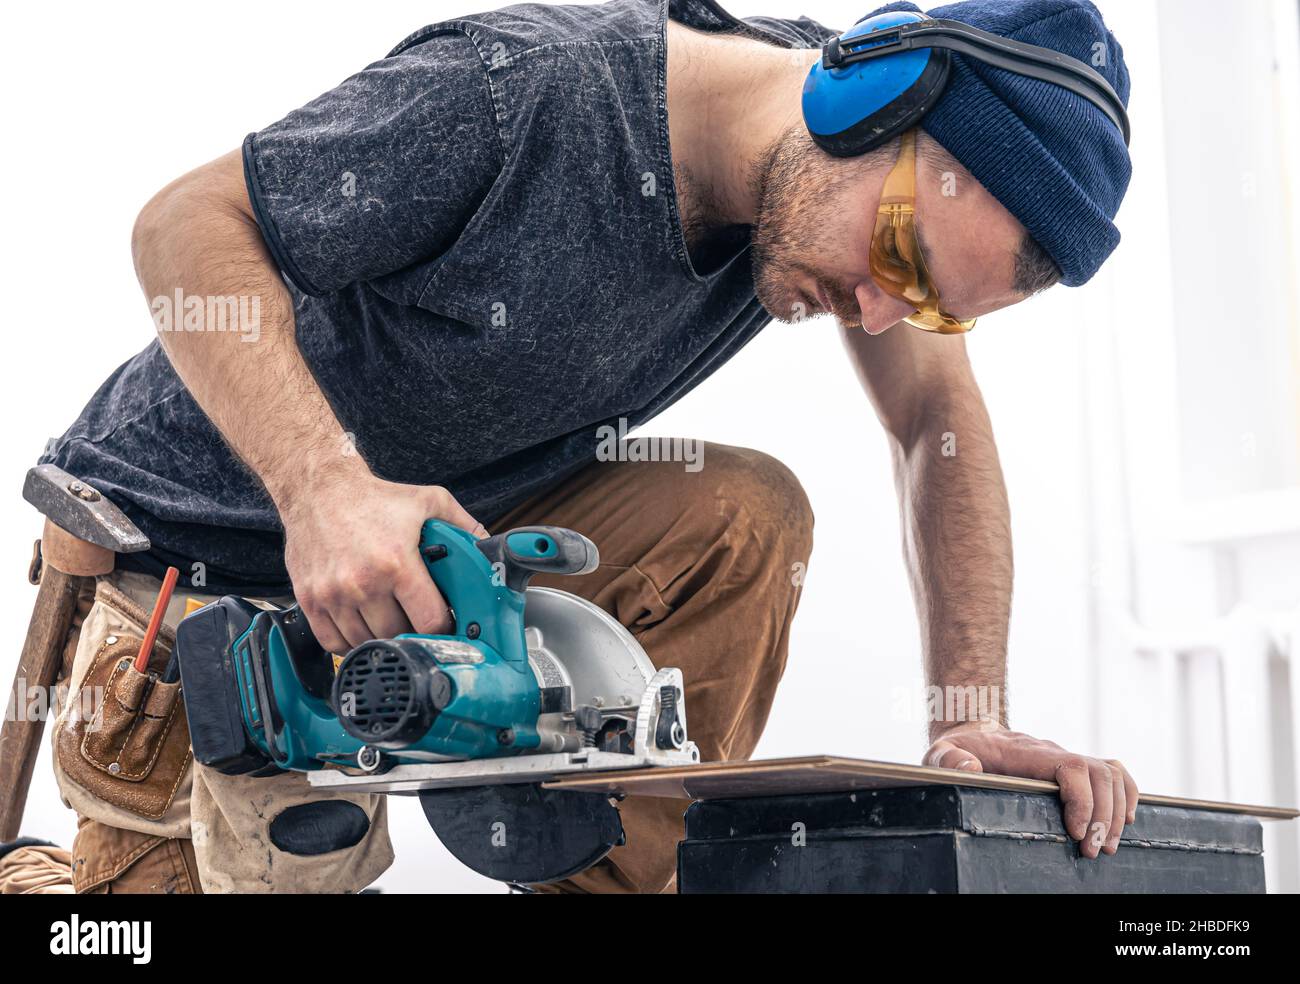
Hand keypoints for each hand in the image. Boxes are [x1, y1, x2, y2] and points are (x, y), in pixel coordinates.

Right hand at [279, 471, 486, 653]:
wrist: (318, 489)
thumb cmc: (373, 498)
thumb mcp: (427, 501)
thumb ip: (462, 524)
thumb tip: (488, 545)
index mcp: (396, 562)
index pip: (429, 621)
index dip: (442, 627)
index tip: (443, 623)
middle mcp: (363, 583)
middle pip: (397, 635)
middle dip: (411, 631)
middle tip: (415, 619)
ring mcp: (333, 595)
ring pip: (365, 643)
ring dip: (381, 638)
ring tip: (389, 620)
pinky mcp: (309, 600)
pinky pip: (332, 643)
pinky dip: (349, 643)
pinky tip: (361, 627)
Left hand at [923, 721, 1138, 859]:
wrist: (971, 732)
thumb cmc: (956, 749)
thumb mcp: (940, 753)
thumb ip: (949, 759)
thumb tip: (970, 768)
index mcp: (1025, 751)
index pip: (1070, 766)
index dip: (1082, 799)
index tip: (1075, 832)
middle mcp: (1052, 751)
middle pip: (1098, 773)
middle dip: (1103, 814)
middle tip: (1093, 850)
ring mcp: (1066, 756)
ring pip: (1111, 773)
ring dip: (1117, 810)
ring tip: (1106, 844)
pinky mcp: (1074, 765)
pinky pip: (1113, 771)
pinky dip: (1126, 794)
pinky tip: (1125, 820)